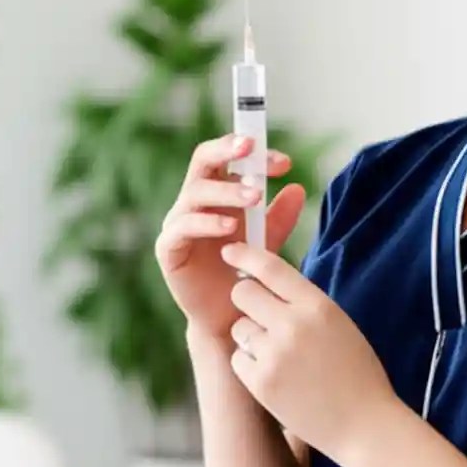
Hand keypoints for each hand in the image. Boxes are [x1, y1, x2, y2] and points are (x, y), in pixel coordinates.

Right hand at [155, 134, 304, 339]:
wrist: (230, 316)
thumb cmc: (245, 273)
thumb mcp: (268, 241)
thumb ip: (281, 217)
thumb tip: (298, 188)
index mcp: (217, 192)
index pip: (228, 158)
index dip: (252, 152)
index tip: (284, 162)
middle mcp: (194, 202)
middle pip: (203, 160)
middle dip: (227, 150)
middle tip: (253, 150)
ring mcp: (178, 223)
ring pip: (195, 192)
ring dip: (226, 191)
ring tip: (254, 197)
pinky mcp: (168, 249)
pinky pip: (183, 228)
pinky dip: (206, 224)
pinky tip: (230, 227)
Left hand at [220, 241, 402, 460]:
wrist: (364, 425)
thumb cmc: (356, 373)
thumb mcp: (339, 324)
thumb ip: (304, 303)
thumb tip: (265, 281)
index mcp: (317, 305)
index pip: (270, 267)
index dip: (245, 254)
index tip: (230, 250)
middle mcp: (293, 325)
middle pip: (242, 292)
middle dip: (246, 299)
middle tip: (258, 313)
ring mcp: (275, 355)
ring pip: (239, 327)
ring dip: (250, 336)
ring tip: (279, 355)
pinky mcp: (261, 383)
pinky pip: (238, 359)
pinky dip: (250, 365)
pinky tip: (276, 376)